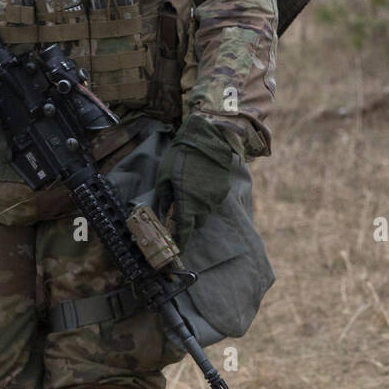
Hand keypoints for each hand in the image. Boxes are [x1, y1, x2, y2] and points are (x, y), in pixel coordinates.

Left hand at [155, 114, 236, 248]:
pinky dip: (207, 196)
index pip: (184, 231)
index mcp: (186, 203)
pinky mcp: (224, 190)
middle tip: (181, 205)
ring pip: (206, 211)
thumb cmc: (180, 157)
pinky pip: (213, 200)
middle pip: (196, 222)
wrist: (207, 140)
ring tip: (192, 187)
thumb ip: (165, 197)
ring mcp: (216, 198)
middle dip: (189, 219)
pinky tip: (202, 181)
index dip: (181, 241)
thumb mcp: (164, 176)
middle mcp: (203, 205)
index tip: (178, 248)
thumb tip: (164, 212)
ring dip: (198, 206)